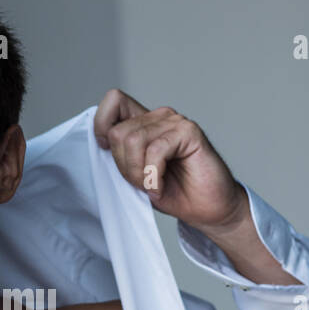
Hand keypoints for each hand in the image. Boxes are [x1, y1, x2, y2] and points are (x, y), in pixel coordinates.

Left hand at [93, 88, 245, 232]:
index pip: (113, 100)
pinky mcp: (189, 131)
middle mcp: (158, 117)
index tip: (108, 151)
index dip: (102, 124)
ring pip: (133, 140)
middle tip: (142, 183)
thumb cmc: (175, 192)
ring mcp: (174, 122)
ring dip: (139, 173)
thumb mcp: (136, 176)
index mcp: (143, 124)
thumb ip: (120, 156)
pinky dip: (154, 176)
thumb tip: (101, 144)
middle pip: (118, 132)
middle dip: (124, 166)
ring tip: (154, 186)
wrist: (207, 209)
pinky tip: (161, 187)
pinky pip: (156, 150)